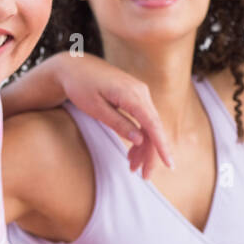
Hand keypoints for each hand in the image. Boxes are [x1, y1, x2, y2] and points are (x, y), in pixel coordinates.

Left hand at [47, 51, 174, 177]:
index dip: (161, 146)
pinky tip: (132, 153)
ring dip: (144, 148)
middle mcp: (141, 92)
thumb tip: (140, 139)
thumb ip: (119, 123)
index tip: (169, 164)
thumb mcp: (96, 108)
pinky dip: (139, 137)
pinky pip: (143, 120)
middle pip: (154, 128)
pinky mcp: (135, 96)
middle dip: (151, 154)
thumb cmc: (81, 86)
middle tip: (144, 177)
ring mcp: (140, 93)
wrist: (73, 66)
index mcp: (132, 94)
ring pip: (149, 126)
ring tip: (133, 168)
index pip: (153, 125)